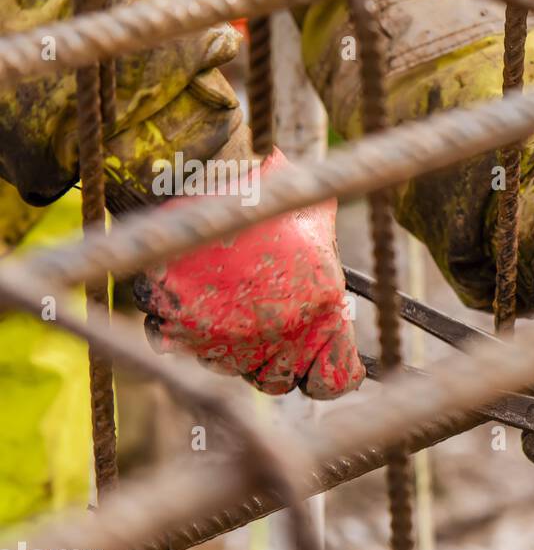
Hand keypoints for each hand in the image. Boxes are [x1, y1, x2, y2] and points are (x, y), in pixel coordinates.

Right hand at [133, 148, 364, 398]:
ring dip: (229, 347)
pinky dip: (179, 332)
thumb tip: (342, 256)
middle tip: (267, 329)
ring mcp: (227, 334)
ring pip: (228, 368)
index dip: (328, 375)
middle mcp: (278, 332)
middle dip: (273, 361)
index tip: (322, 364)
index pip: (331, 381)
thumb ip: (327, 248)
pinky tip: (187, 307)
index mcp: (323, 309)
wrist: (205, 167)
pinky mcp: (178, 324)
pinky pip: (176, 346)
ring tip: (227, 305)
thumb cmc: (267, 192)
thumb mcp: (311, 218)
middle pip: (276, 382)